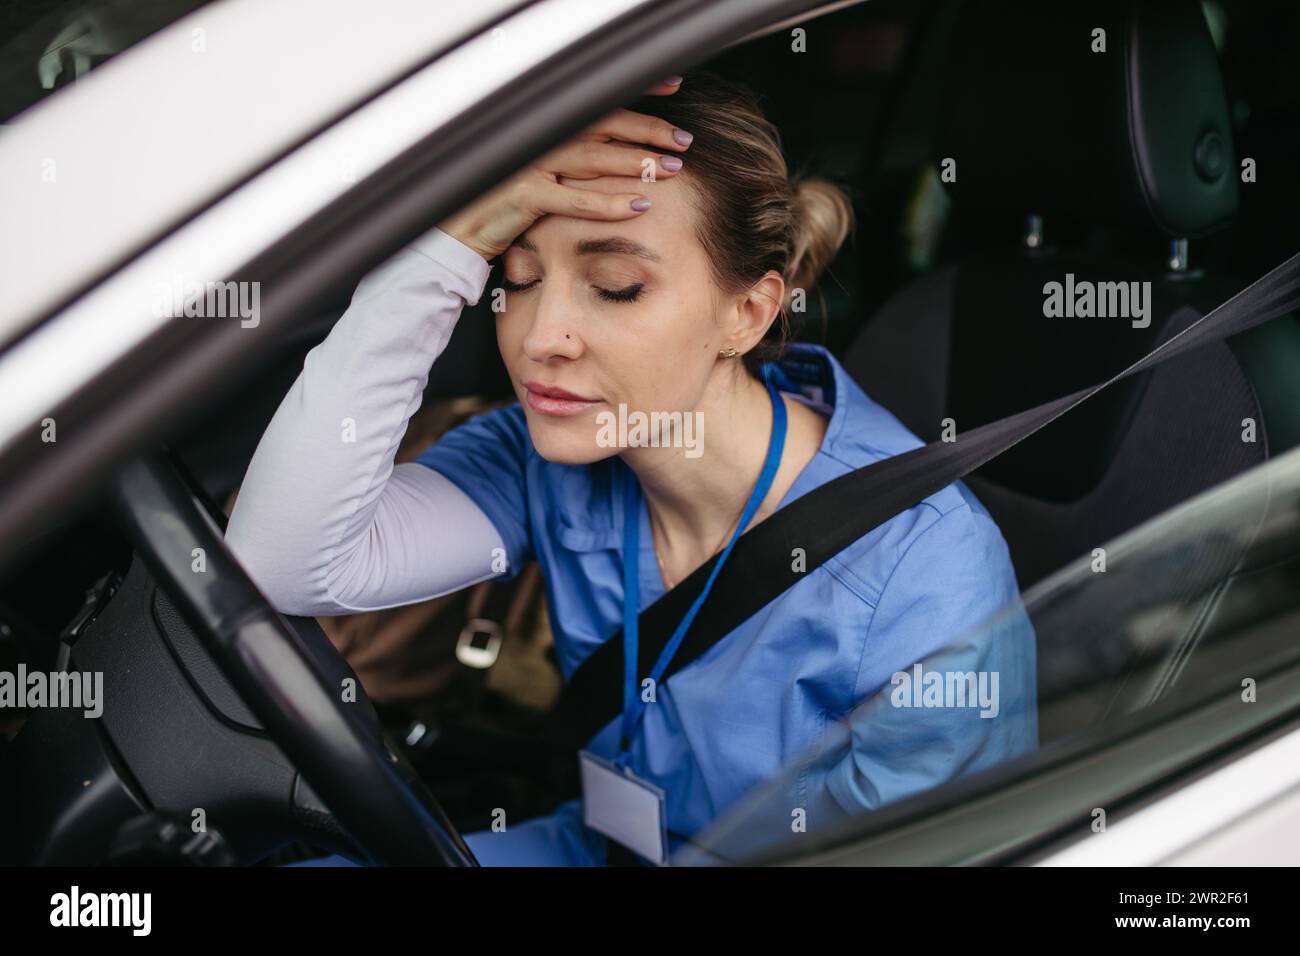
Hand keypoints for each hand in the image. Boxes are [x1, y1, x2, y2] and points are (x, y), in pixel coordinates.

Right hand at [440, 77, 691, 260]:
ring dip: (637, 163)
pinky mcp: (524, 195)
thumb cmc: (500, 201)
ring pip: (595, 157)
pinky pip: (576, 199)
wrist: (454, 231)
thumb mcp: (536, 169)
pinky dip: (609, 203)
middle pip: (603, 125)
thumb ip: (571, 156)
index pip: (597, 100)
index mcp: (543, 124)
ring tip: (672, 169)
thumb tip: (620, 149)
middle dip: (647, 129)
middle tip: (683, 140)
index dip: (636, 90)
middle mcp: (537, 136)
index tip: (673, 85)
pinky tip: (639, 206)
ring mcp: (529, 163)